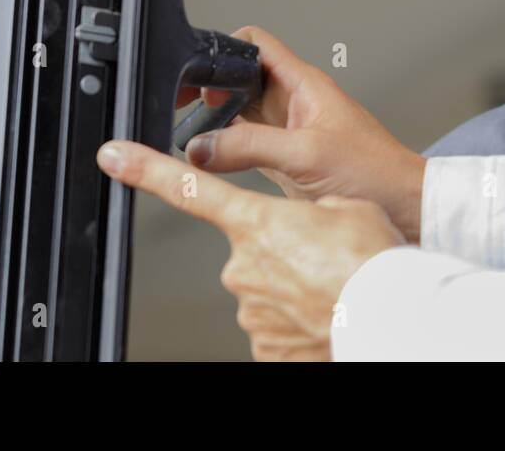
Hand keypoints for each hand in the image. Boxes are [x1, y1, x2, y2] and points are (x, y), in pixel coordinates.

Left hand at [97, 139, 402, 360]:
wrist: (390, 318)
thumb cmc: (373, 263)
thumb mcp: (349, 207)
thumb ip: (315, 208)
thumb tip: (313, 221)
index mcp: (258, 222)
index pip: (189, 188)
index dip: (145, 169)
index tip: (114, 156)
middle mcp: (243, 267)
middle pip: (255, 252)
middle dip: (285, 254)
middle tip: (325, 260)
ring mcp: (251, 311)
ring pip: (269, 291)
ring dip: (297, 289)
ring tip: (334, 287)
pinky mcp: (264, 347)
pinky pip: (278, 327)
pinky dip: (300, 322)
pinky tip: (325, 314)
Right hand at [177, 25, 426, 241]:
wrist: (404, 208)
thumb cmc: (376, 172)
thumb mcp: (307, 154)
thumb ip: (251, 147)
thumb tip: (202, 145)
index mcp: (304, 85)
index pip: (256, 45)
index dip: (223, 51)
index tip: (195, 76)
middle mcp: (294, 103)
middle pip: (240, 80)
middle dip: (210, 91)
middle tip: (184, 111)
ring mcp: (290, 132)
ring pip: (240, 115)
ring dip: (216, 125)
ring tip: (193, 141)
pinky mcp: (288, 161)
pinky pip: (247, 147)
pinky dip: (226, 152)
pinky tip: (213, 165)